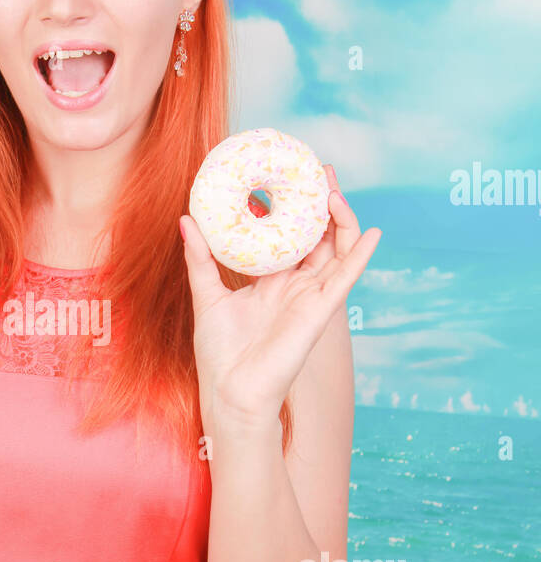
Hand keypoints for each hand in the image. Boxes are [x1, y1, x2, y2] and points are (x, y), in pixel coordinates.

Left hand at [180, 164, 380, 428]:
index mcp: (271, 281)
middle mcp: (295, 286)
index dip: (293, 207)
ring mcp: (310, 297)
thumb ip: (201, 258)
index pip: (290, 236)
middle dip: (321, 202)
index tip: (289, 175)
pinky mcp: (319, 311)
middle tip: (320, 169)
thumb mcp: (208, 296)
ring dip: (340, 219)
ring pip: (336, 250)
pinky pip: (346, 278)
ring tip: (335, 190)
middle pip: (318, 236)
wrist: (232, 393)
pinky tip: (373, 232)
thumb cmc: (220, 354)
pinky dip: (361, 255)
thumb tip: (187, 219)